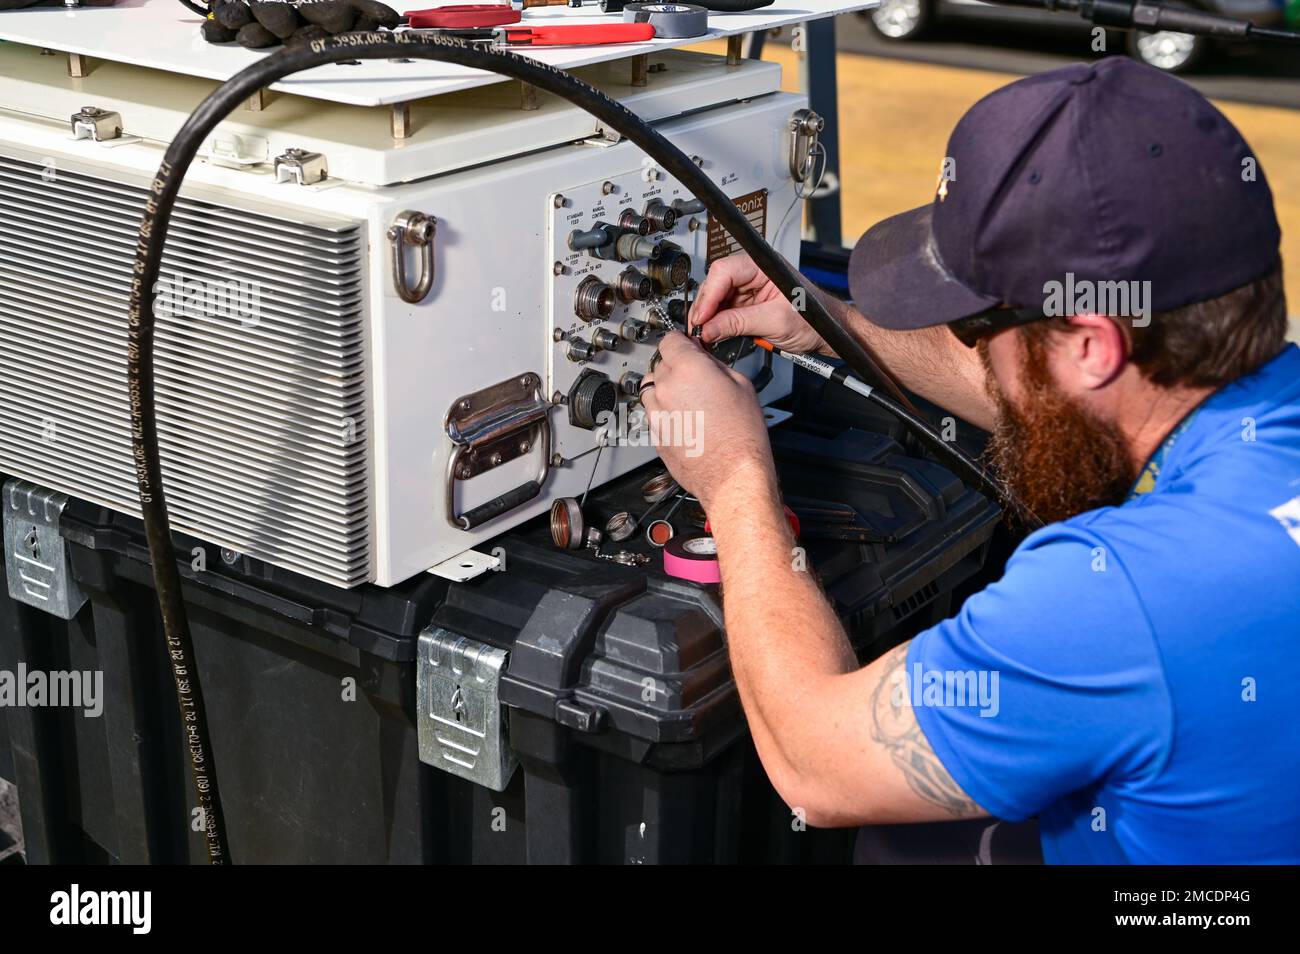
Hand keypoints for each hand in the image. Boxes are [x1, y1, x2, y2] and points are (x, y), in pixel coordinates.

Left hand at [639, 332, 776, 513]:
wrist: (732, 475)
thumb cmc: (741, 436)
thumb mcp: (742, 385)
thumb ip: (716, 365)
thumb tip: (705, 360)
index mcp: (688, 368)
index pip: (669, 340)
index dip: (681, 343)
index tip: (687, 347)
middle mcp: (666, 388)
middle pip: (660, 364)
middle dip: (677, 368)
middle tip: (697, 379)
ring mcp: (656, 412)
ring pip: (652, 389)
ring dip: (666, 390)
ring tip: (691, 402)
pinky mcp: (654, 434)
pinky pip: (654, 414)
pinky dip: (666, 413)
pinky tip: (688, 421)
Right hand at [689, 253, 825, 354]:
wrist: (828, 332)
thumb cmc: (815, 318)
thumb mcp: (775, 321)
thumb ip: (739, 323)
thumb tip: (710, 328)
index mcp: (764, 265)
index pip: (724, 271)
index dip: (709, 294)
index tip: (702, 316)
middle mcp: (754, 273)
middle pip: (716, 284)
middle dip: (706, 307)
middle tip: (700, 328)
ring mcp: (749, 290)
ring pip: (717, 299)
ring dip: (709, 317)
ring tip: (707, 334)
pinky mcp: (747, 305)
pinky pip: (724, 311)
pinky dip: (717, 323)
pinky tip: (715, 333)